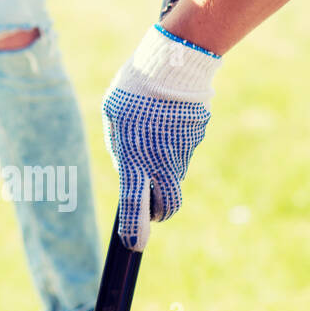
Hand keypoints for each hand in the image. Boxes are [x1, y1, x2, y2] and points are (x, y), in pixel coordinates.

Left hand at [101, 24, 222, 250]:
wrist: (170, 65)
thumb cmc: (132, 90)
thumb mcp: (112, 117)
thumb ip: (118, 147)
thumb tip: (125, 167)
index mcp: (133, 158)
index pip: (133, 204)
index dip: (134, 228)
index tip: (134, 245)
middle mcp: (160, 161)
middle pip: (168, 204)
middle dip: (160, 212)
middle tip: (153, 208)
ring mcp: (182, 151)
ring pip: (174, 173)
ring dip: (163, 166)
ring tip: (152, 133)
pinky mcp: (196, 138)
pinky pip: (183, 150)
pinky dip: (174, 144)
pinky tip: (167, 120)